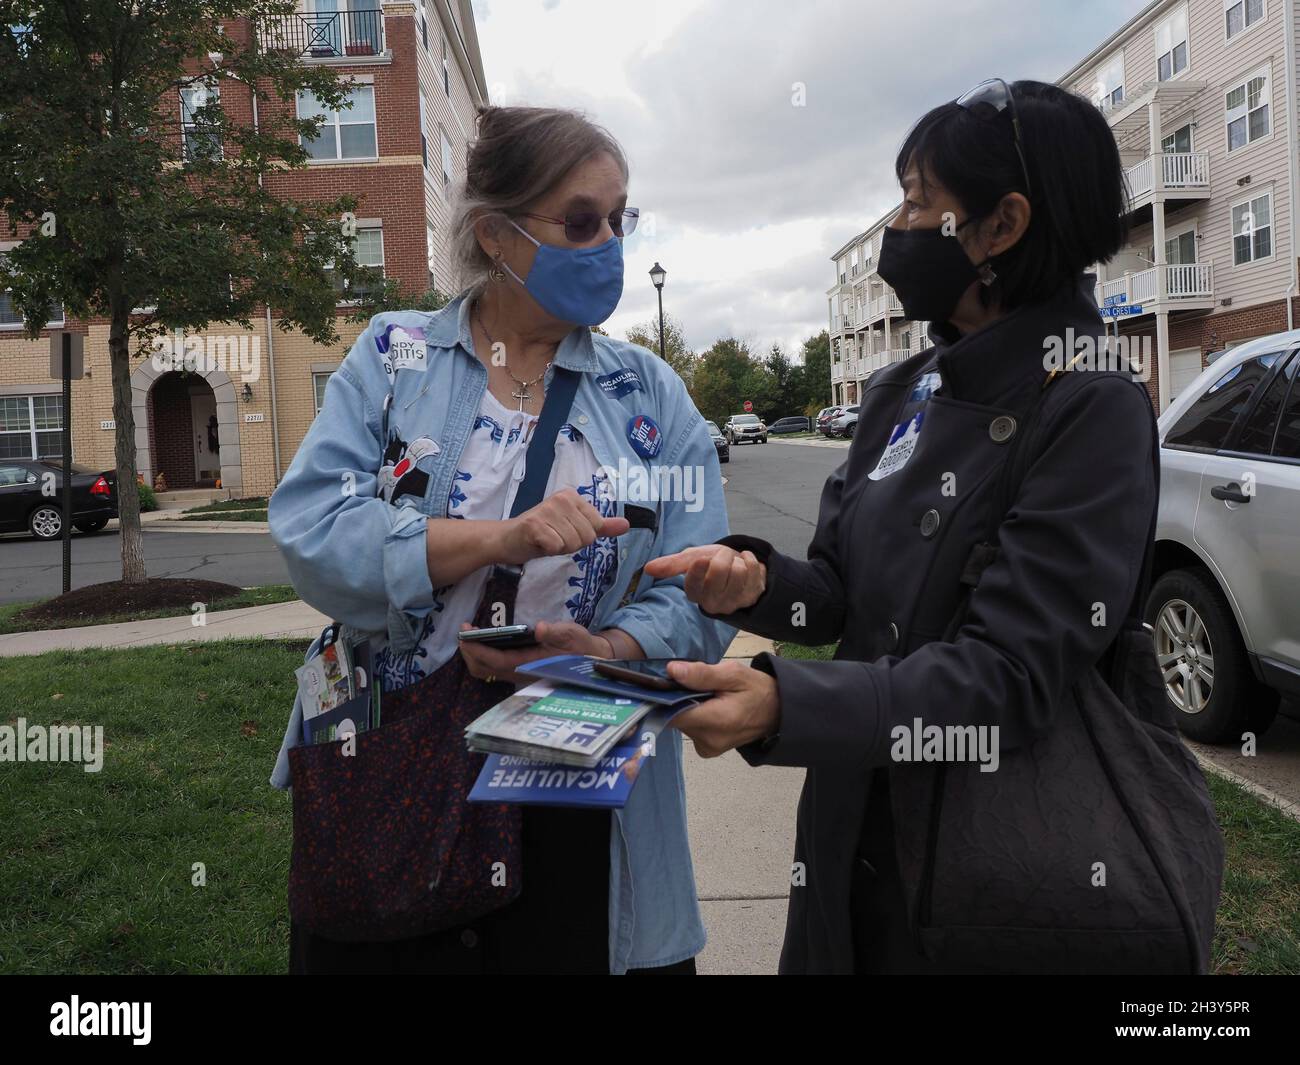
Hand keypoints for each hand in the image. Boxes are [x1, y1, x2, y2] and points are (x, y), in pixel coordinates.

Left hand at [458, 620, 613, 685]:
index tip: (465, 634)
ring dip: (473, 655)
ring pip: (485, 672)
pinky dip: (481, 657)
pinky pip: (491, 669)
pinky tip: (483, 642)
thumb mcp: (573, 634)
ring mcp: (517, 675)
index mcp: (530, 664)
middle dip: (469, 652)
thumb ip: (557, 632)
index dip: (477, 649)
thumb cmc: (580, 647)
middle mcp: (519, 673)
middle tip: (464, 631)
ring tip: (470, 636)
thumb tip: (541, 628)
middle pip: (483, 669)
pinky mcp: (518, 672)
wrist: (590, 662)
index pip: (496, 660)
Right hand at [493, 488, 629, 565]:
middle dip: (571, 544)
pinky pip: (556, 547)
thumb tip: (626, 525)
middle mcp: (561, 498)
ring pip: (573, 544)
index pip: (596, 527)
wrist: (508, 539)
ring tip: (546, 540)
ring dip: (559, 548)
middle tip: (554, 538)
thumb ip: (601, 526)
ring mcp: (547, 510)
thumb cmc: (543, 533)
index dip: (582, 537)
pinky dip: (548, 551)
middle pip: (586, 537)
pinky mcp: (535, 525)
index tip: (564, 532)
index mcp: (573, 496)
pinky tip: (538, 543)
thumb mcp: (575, 527)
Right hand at [644, 544, 766, 614]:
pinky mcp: (752, 596)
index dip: (699, 565)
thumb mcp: (692, 559)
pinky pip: (753, 568)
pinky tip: (746, 567)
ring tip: (734, 565)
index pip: (693, 582)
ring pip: (738, 570)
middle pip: (718, 569)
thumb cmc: (712, 564)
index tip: (703, 559)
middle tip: (722, 559)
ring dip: (737, 560)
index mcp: (694, 594)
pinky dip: (750, 560)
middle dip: (721, 555)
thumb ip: (671, 564)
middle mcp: (712, 603)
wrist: (740, 567)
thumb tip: (647, 568)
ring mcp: (734, 602)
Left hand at [663, 659, 779, 757]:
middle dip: (678, 699)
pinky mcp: (707, 750)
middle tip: (695, 685)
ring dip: (687, 707)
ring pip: (681, 723)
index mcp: (716, 721)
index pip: (672, 713)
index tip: (667, 682)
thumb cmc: (757, 690)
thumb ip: (702, 674)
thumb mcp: (734, 674)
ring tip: (706, 696)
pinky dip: (694, 717)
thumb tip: (672, 671)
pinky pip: (689, 730)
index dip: (664, 696)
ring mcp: (707, 748)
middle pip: (674, 717)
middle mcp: (708, 740)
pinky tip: (708, 708)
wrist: (778, 713)